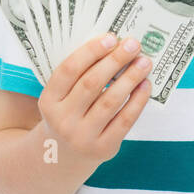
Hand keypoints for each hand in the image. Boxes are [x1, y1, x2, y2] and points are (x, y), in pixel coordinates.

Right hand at [37, 33, 151, 164]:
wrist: (65, 155)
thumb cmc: (70, 113)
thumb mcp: (62, 97)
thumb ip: (81, 74)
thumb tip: (114, 46)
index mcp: (48, 100)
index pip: (69, 70)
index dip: (90, 52)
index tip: (111, 38)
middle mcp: (62, 119)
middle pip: (91, 83)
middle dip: (115, 61)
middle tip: (133, 44)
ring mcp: (82, 136)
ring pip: (110, 101)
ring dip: (130, 78)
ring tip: (144, 62)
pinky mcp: (103, 148)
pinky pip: (124, 120)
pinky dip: (137, 101)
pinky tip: (145, 85)